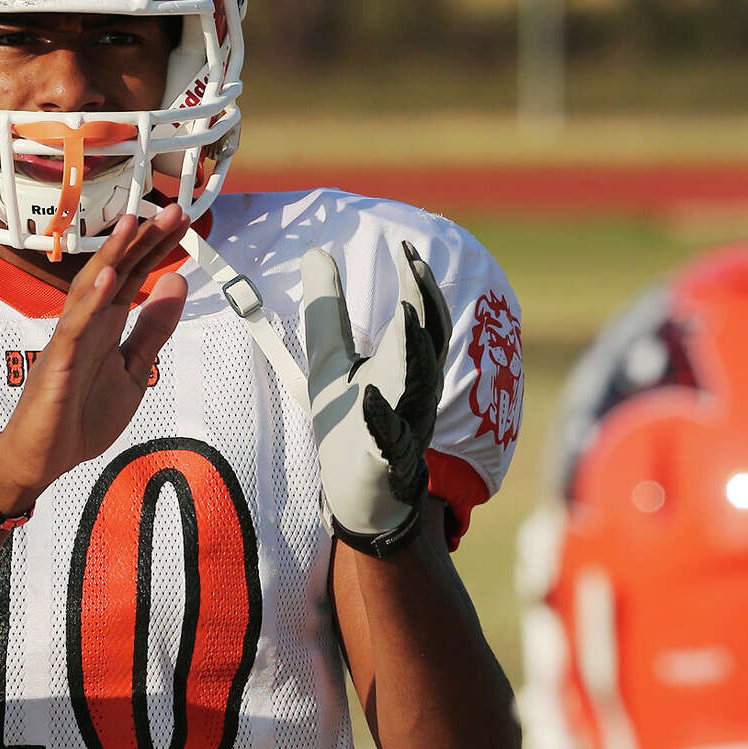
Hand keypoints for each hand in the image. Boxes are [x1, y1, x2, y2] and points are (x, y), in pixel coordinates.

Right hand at [0, 206, 189, 511]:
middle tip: (172, 210)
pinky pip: (76, 326)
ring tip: (133, 225)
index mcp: (107, 324)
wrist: (45, 456)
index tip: (181, 221)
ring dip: (112, 256)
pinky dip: (91, 300)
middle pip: (117, 272)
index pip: (135, 277)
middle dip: (143, 241)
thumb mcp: (135, 370)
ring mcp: (72, 338)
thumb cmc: (81, 415)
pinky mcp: (60, 361)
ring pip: (92, 289)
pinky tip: (108, 278)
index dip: (157, 249)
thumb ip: (153, 330)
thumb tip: (177, 285)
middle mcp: (88, 322)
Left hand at [301, 238, 449, 557]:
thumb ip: (326, 311)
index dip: (420, 284)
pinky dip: (382, 418)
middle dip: (426, 306)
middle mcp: (415, 393)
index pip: (424, 319)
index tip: (407, 250)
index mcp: (405, 367)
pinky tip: (370, 398)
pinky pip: (390, 439)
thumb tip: (316, 252)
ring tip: (404, 315)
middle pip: (431, 344)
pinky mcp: (387, 462)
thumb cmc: (349, 428)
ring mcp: (406, 428)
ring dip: (414, 351)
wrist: (358, 498)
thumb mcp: (329, 362)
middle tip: (414, 268)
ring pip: (420, 386)